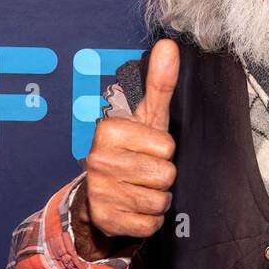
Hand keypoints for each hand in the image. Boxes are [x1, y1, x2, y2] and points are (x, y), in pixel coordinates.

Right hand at [78, 39, 179, 239]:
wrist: (102, 194)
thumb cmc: (132, 150)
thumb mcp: (147, 117)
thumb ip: (159, 83)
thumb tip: (169, 45)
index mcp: (109, 130)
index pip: (166, 146)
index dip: (164, 151)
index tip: (148, 150)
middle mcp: (99, 159)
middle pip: (165, 174)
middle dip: (162, 176)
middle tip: (145, 171)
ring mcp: (100, 191)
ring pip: (159, 200)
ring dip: (157, 198)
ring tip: (140, 188)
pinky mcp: (105, 219)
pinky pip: (149, 223)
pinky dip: (148, 219)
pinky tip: (134, 208)